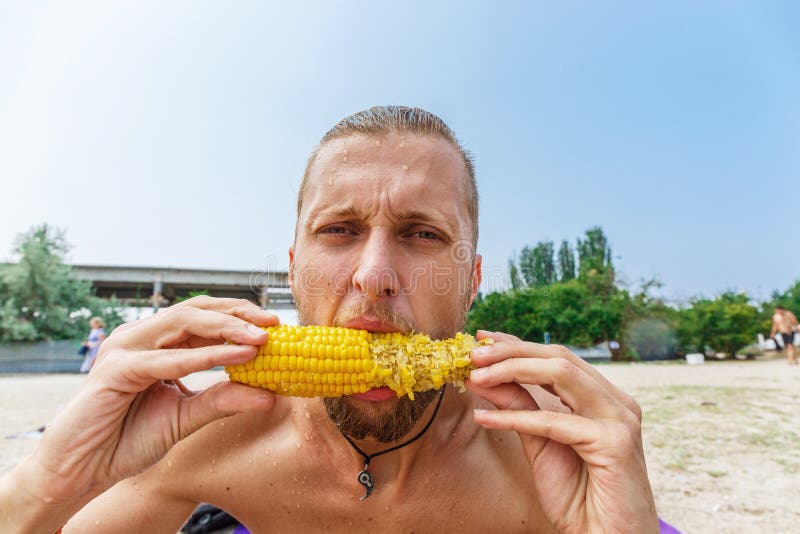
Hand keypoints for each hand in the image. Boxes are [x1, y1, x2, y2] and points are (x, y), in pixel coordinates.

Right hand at [23, 297, 277, 506]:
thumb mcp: (186, 417)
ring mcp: (127, 348)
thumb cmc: (127, 440)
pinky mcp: (116, 368)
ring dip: (227, 328)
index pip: (204, 318)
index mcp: (157, 344)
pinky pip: (168, 359)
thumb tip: (270, 395)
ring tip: (261, 337)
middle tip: (274, 323)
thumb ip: (222, 400)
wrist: (81, 470)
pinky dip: (206, 357)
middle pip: (197, 311)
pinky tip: (238, 356)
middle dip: (239, 313)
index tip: (277, 327)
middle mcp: (141, 338)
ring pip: (184, 323)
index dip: (240, 318)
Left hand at [467, 331, 656, 533]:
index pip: (557, 357)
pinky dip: (514, 419)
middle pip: (559, 357)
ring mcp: (619, 419)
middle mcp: (617, 402)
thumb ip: (519, 407)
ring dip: (511, 370)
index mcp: (604, 397)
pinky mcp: (614, 443)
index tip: (481, 338)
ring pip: (560, 374)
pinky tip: (483, 419)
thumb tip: (482, 376)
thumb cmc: (578, 496)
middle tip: (472, 353)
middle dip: (511, 351)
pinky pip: (553, 422)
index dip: (517, 344)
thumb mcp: (540, 443)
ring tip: (475, 376)